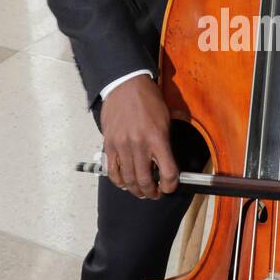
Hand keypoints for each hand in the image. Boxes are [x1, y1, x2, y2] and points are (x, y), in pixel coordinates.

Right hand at [99, 75, 179, 199]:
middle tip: (154, 194)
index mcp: (158, 138)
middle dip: (152, 193)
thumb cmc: (148, 100)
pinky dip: (119, 181)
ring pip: (128, 179)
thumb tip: (168, 162)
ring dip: (136, 190)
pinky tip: (125, 182)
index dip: (170, 186)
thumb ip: (167, 142)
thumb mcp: (167, 118)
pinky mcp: (109, 145)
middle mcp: (140, 145)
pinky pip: (112, 171)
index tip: (169, 187)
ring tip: (141, 191)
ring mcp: (122, 146)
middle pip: (146, 181)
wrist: (125, 85)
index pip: (168, 173)